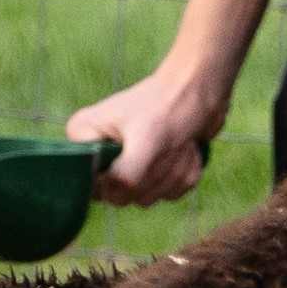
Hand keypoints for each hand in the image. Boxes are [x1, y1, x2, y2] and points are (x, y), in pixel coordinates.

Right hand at [69, 56, 226, 208]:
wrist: (203, 89)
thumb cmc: (170, 105)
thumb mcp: (146, 140)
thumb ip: (126, 175)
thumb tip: (115, 197)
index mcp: (83, 137)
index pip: (88, 185)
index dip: (117, 181)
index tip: (138, 155)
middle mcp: (99, 153)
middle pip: (119, 196)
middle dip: (151, 176)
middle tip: (163, 146)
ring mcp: (126, 164)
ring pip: (145, 197)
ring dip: (171, 174)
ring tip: (178, 144)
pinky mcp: (151, 172)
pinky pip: (165, 194)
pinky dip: (182, 175)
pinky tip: (186, 150)